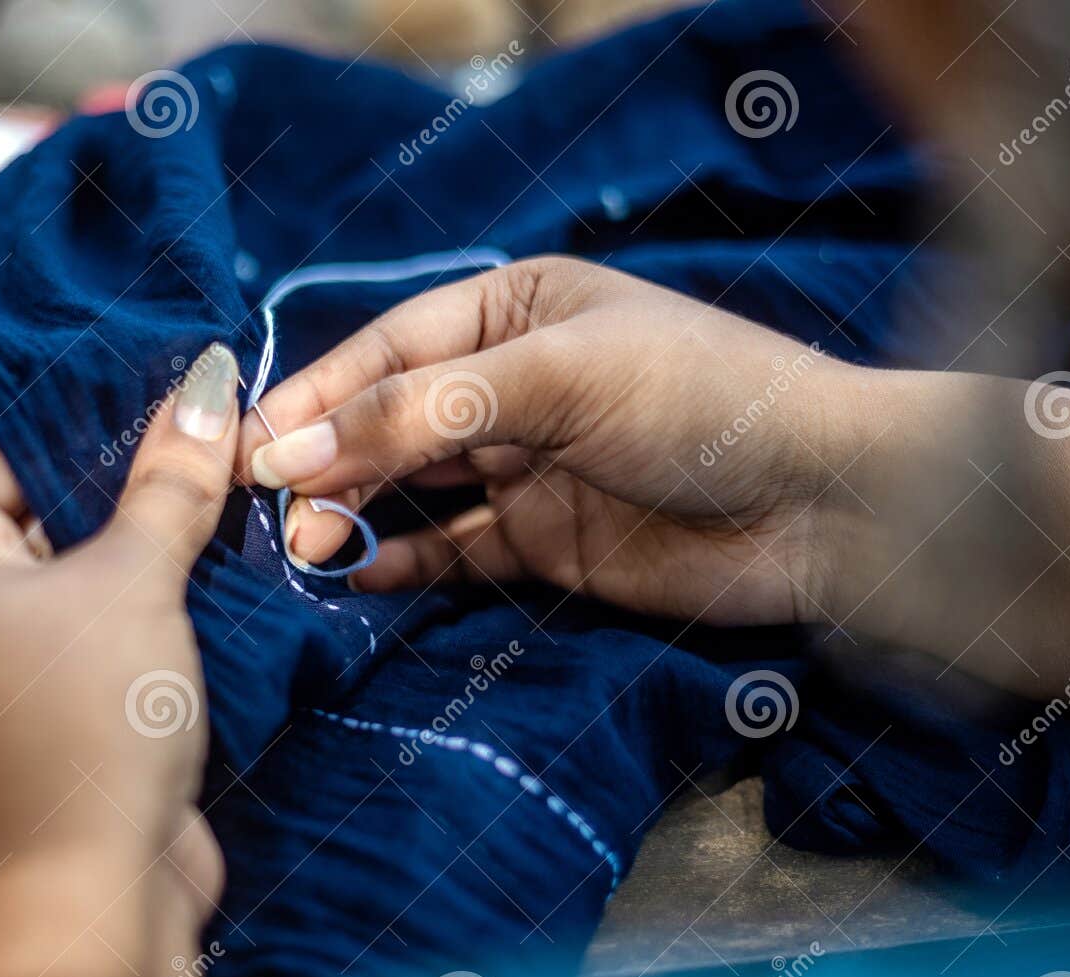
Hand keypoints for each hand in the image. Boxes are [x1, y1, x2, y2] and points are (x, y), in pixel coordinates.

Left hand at [0, 351, 238, 976]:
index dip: (91, 406)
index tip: (178, 381)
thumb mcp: (133, 583)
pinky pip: (86, 620)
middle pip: (35, 496)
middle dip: (127, 471)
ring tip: (229, 484)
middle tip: (217, 427)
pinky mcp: (35, 705)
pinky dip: (140, 595)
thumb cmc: (86, 726)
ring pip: (70, 561)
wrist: (90, 901)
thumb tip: (202, 381)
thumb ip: (167, 480)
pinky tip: (213, 563)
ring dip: (144, 536)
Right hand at [238, 256, 869, 626]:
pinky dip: (405, 563)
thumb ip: (417, 416)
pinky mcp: (542, 542)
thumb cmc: (698, 402)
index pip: (388, 349)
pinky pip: (452, 550)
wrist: (824, 506)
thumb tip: (288, 455)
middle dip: (325, 458)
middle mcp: (510, 384)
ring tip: (297, 546)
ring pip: (412, 487)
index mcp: (514, 309)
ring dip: (354, 511)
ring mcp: (525, 466)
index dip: (315, 397)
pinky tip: (360, 574)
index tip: (245, 447)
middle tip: (259, 507)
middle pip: (390, 418)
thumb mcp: (552, 380)